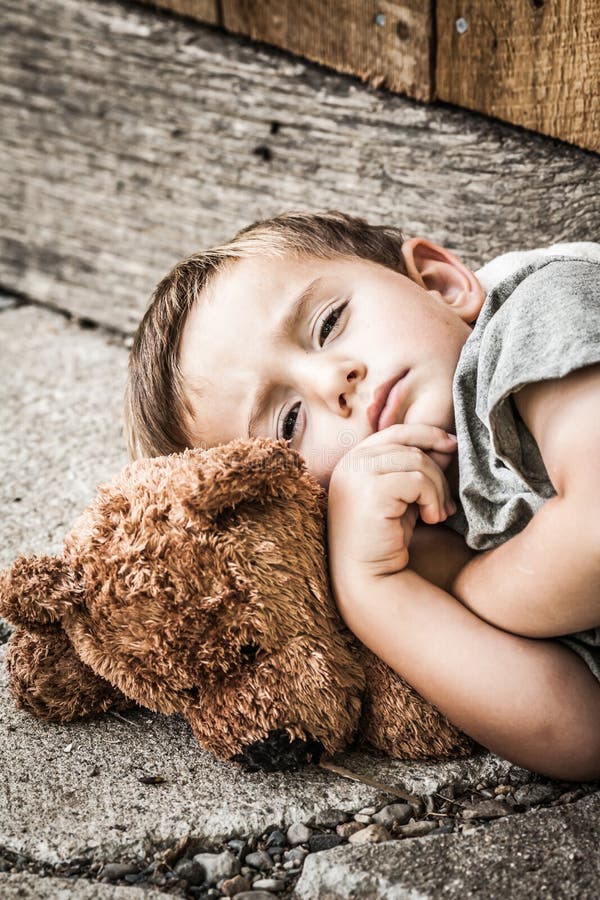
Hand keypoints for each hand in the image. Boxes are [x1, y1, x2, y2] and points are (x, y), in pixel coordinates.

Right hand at [327, 424, 457, 581]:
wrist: (367, 577)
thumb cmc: (385, 538)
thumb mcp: (402, 496)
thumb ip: (415, 469)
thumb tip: (447, 444)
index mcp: (354, 459)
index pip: (397, 431)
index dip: (428, 434)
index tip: (451, 445)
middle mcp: (351, 462)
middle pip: (411, 446)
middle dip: (437, 472)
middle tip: (447, 504)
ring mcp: (358, 474)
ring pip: (418, 462)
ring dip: (437, 490)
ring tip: (438, 515)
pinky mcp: (371, 490)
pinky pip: (417, 481)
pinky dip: (433, 499)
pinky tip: (431, 520)